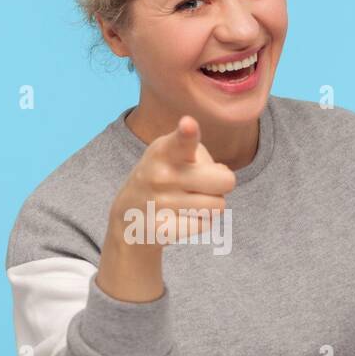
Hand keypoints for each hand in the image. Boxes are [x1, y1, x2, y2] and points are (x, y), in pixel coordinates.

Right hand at [107, 115, 236, 247]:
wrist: (129, 216)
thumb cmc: (164, 176)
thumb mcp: (173, 153)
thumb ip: (200, 156)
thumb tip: (221, 177)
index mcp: (165, 150)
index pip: (181, 140)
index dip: (187, 133)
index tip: (188, 124)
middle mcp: (161, 175)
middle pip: (226, 180)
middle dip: (221, 184)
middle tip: (202, 184)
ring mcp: (161, 204)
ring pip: (219, 206)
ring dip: (210, 205)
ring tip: (189, 201)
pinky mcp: (165, 230)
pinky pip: (206, 225)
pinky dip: (199, 222)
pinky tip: (180, 218)